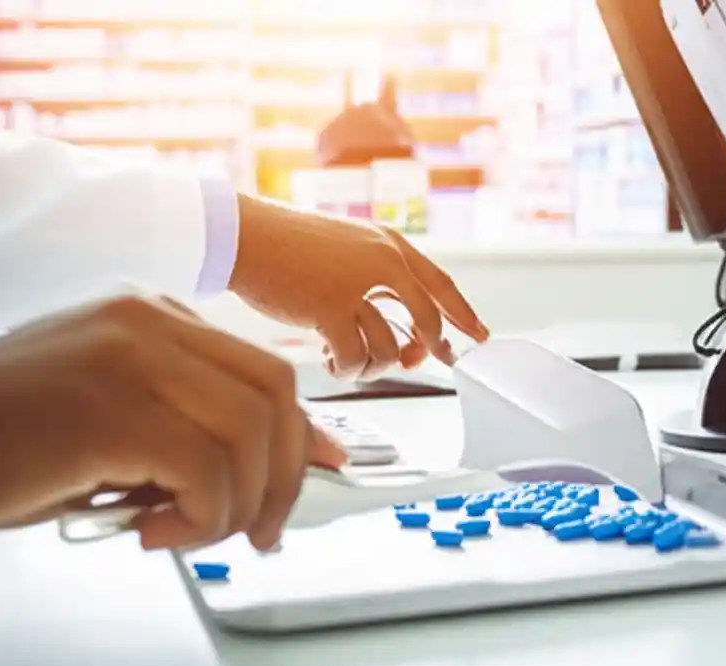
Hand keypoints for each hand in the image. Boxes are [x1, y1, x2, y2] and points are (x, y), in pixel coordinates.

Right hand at [0, 295, 346, 550]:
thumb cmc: (3, 438)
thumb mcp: (116, 421)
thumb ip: (189, 428)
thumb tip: (272, 467)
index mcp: (155, 316)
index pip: (264, 370)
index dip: (303, 430)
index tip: (322, 468)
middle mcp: (150, 322)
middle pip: (274, 395)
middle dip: (285, 476)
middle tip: (259, 531)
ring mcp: (129, 357)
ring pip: (249, 434)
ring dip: (236, 505)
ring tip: (184, 531)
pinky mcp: (109, 407)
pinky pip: (205, 468)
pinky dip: (199, 516)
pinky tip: (150, 529)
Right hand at [229, 195, 489, 380]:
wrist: (246, 235)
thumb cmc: (288, 247)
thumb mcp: (345, 251)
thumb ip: (376, 283)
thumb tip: (399, 334)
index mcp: (388, 244)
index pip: (440, 284)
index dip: (463, 314)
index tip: (478, 335)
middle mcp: (382, 261)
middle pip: (428, 320)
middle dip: (430, 350)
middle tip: (421, 363)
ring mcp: (357, 285)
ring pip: (391, 348)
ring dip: (372, 365)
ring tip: (347, 360)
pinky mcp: (330, 308)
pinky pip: (356, 358)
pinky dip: (346, 369)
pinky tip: (330, 361)